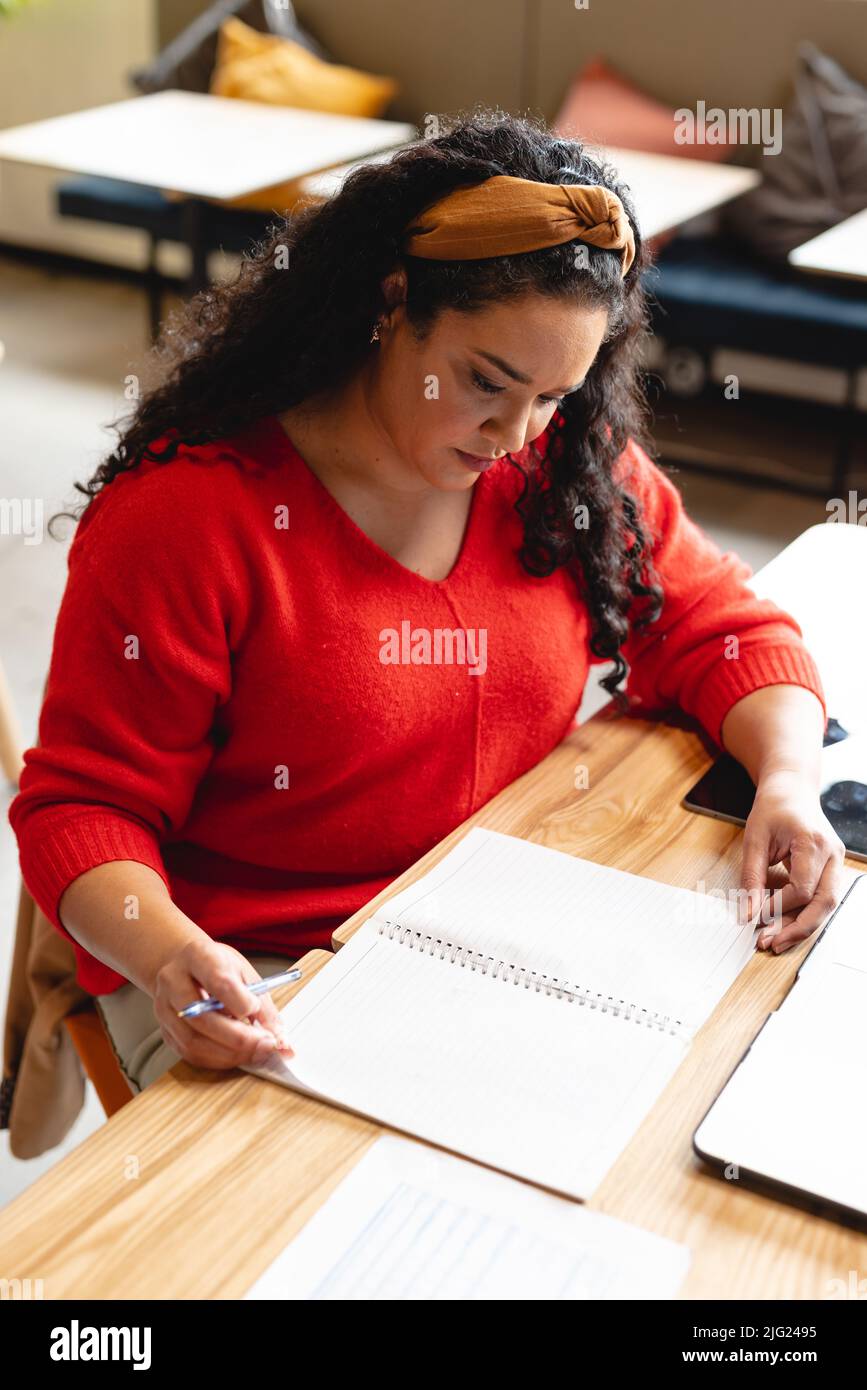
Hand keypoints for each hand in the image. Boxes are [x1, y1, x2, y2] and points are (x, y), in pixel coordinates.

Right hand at [152, 939, 294, 1071]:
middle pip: (202, 1017)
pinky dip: (217, 1060)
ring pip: (193, 1041)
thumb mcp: (242, 970)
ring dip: (229, 1054)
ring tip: (254, 1051)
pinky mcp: (165, 1031)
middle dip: (239, 1038)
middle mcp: (173, 982)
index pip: (217, 981)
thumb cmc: (215, 966)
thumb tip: (279, 1035)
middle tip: (265, 1044)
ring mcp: (164, 1008)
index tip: (257, 1011)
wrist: (182, 965)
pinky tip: (236, 1055)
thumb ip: (261, 1001)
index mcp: (197, 956)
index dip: (241, 1001)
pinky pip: (190, 1054)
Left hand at [739, 769, 846, 953]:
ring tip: (776, 939)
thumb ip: (751, 877)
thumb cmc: (773, 807)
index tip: (756, 916)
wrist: (791, 789)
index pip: (802, 889)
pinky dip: (805, 912)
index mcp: (813, 842)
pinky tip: (784, 923)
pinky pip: (822, 896)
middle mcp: (832, 854)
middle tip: (770, 943)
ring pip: (827, 904)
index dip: (779, 907)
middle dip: (798, 928)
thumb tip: (748, 913)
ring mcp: (836, 861)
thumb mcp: (754, 839)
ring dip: (803, 925)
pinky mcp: (832, 868)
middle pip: (824, 903)